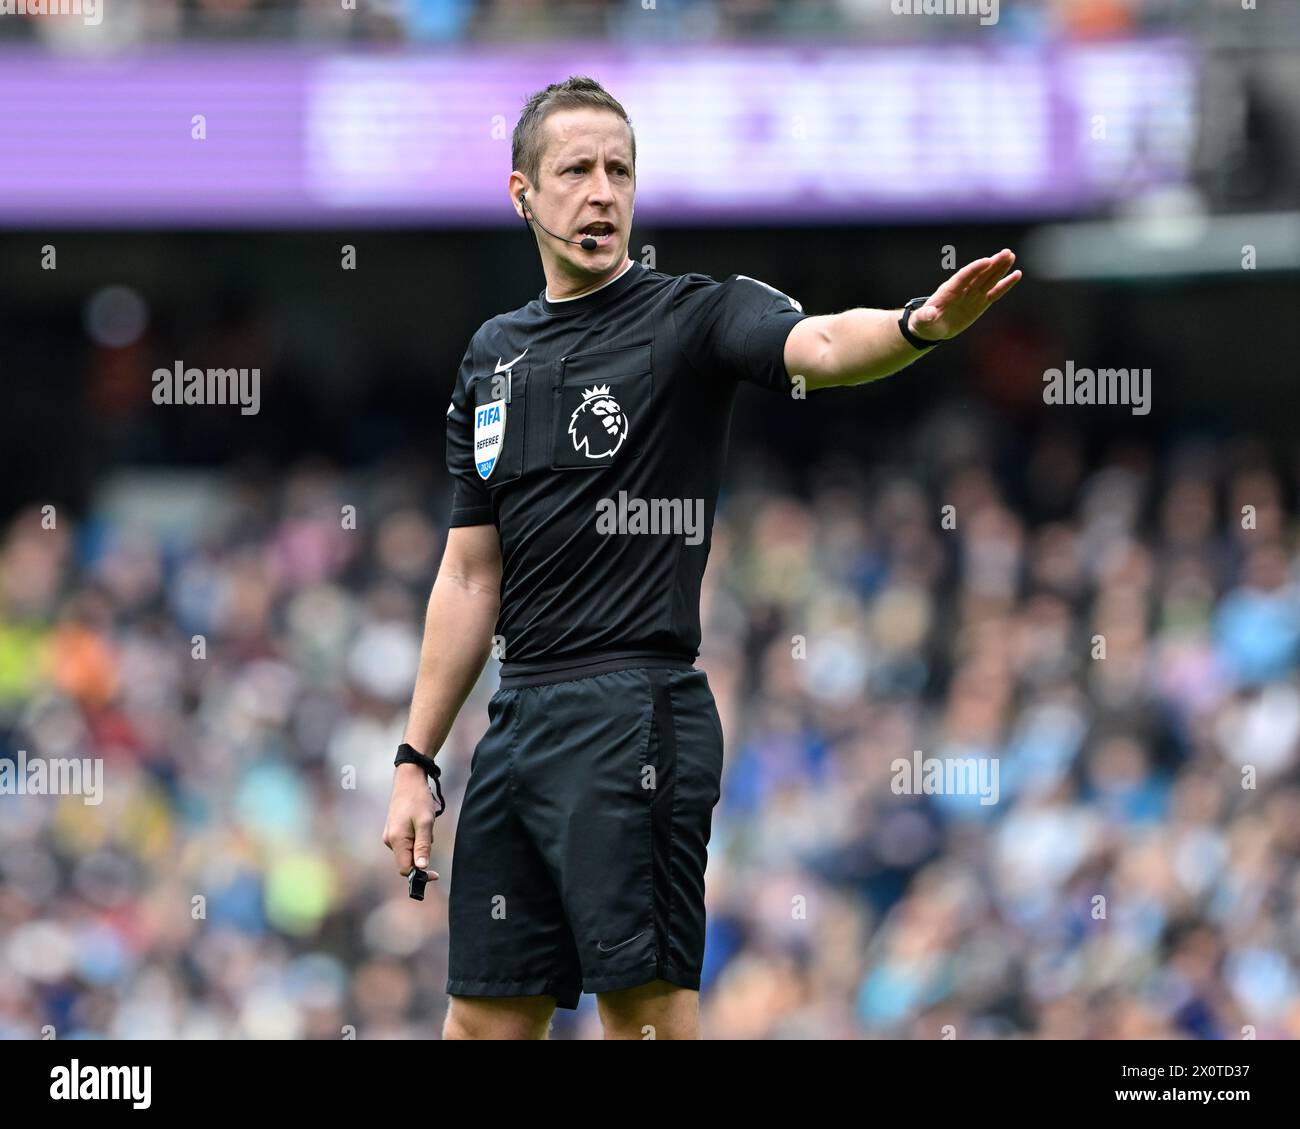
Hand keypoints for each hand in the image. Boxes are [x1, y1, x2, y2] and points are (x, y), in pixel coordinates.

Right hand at [383, 763, 440, 881]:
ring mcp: (390, 835)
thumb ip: (423, 846)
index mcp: (396, 840)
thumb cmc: (418, 799)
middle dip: (422, 856)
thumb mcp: (425, 823)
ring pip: (408, 851)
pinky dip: (417, 837)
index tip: (436, 874)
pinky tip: (421, 822)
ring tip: (426, 824)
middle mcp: (389, 840)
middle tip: (431, 836)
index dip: (420, 875)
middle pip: (406, 861)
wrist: (409, 779)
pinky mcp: (393, 830)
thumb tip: (422, 868)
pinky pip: (407, 842)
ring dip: (421, 845)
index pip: (406, 869)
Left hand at [908, 248, 1021, 342]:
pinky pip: (995, 292)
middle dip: (992, 264)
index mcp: (948, 290)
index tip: (987, 261)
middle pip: (980, 274)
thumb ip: (925, 316)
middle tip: (1006, 252)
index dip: (975, 269)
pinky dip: (1005, 284)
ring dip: (1000, 268)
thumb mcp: (922, 321)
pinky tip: (1017, 274)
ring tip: (1011, 256)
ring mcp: (973, 295)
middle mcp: (963, 289)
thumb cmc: (924, 323)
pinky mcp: (980, 303)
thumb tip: (929, 314)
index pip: (964, 277)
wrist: (930, 327)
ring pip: (989, 279)